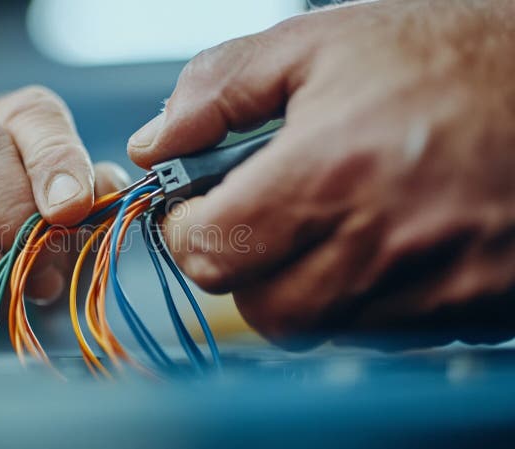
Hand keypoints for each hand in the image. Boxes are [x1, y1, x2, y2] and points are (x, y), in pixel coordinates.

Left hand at [128, 0, 514, 348]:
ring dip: (298, 283)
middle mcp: (380, 244)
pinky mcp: (468, 307)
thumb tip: (156, 143)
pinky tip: (377, 241)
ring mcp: (430, 286)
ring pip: (318, 326)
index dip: (185, 231)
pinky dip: (357, 295)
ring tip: (325, 222)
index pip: (209, 252)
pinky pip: (379, 330)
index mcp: (329, 174)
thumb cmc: (449, 56)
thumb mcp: (320, 42)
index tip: (194, 210)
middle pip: (260, 309)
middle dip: (240, 266)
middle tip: (256, 220)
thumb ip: (220, 89)